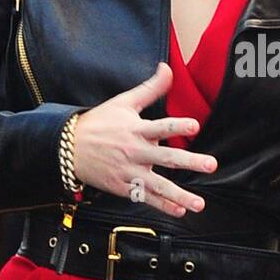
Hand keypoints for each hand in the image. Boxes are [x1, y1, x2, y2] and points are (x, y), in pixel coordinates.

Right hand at [73, 63, 217, 217]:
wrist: (68, 148)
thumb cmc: (99, 123)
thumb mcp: (124, 102)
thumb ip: (150, 88)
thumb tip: (168, 68)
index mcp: (136, 130)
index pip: (159, 127)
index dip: (177, 126)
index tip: (195, 125)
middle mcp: (134, 152)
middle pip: (165, 159)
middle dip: (190, 162)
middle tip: (211, 165)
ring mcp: (129, 172)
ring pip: (158, 186)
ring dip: (180, 195)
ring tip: (199, 204)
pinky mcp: (123, 187)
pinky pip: (144, 198)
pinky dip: (161, 206)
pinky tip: (178, 211)